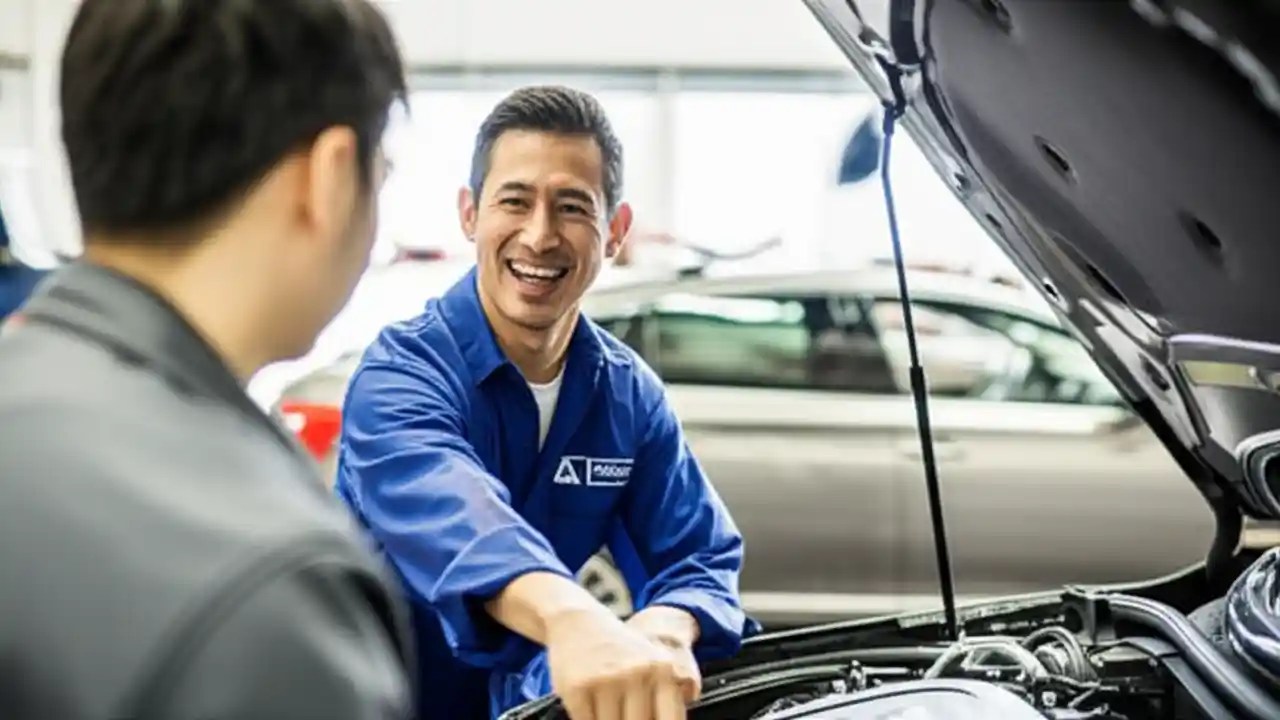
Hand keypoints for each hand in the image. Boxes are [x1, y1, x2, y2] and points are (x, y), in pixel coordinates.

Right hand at [544, 607, 689, 719]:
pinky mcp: (578, 688)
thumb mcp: (653, 665)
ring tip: (609, 709)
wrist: (578, 623)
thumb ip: (670, 697)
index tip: (647, 718)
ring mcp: (607, 680)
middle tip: (625, 712)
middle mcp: (637, 673)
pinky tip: (589, 705)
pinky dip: (588, 719)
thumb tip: (676, 713)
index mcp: (662, 670)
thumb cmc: (621, 653)